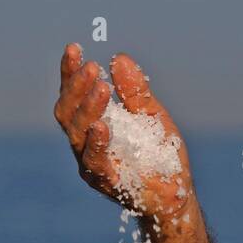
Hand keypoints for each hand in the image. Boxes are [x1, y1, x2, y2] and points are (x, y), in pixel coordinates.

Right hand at [53, 43, 194, 218]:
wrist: (176, 193)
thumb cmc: (159, 154)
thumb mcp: (151, 116)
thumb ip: (135, 92)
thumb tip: (120, 59)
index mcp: (91, 122)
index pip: (73, 95)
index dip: (70, 72)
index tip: (74, 49)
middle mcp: (83, 142)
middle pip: (67, 111)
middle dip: (77, 87)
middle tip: (93, 68)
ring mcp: (90, 163)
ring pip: (77, 132)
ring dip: (88, 108)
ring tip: (102, 88)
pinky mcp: (104, 182)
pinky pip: (94, 161)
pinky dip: (96, 143)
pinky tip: (102, 127)